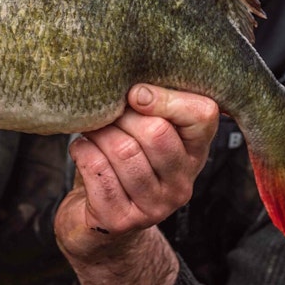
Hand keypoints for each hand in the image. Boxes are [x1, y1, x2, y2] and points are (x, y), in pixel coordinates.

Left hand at [54, 84, 217, 284]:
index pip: (202, 115)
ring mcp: (154, 207)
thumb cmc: (121, 158)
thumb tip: (127, 60)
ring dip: (98, 131)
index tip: (135, 92)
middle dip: (121, 114)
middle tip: (103, 108)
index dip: (165, 98)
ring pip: (123, 150)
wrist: (99, 224)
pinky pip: (97, 170)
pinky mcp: (121, 221)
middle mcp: (182, 183)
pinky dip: (82, 150)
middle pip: (156, 132)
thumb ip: (150, 99)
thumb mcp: (145, 128)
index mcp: (196, 152)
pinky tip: (82, 147)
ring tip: (90, 126)